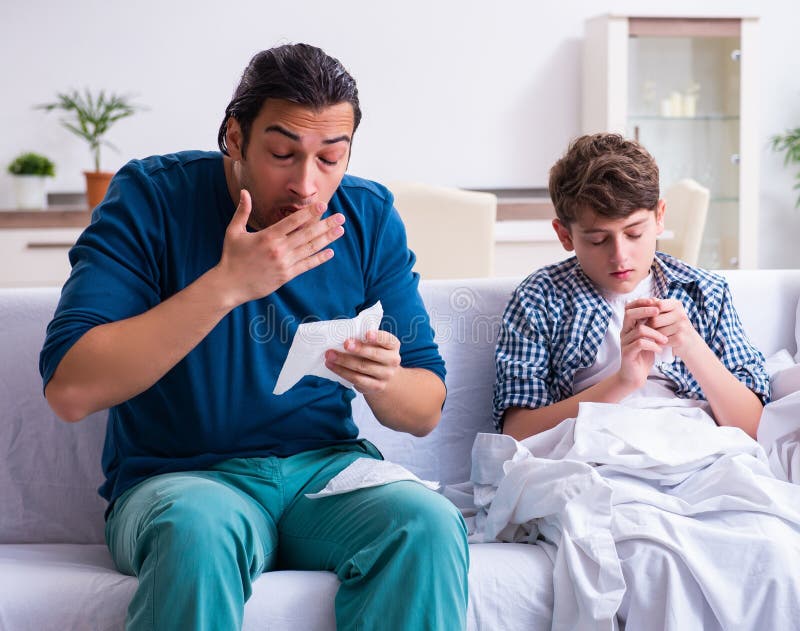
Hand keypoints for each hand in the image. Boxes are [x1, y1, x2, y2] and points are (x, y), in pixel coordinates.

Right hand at [216, 190, 345, 305]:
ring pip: (310, 248)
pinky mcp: (286, 275)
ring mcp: (284, 263)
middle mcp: (279, 249)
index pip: (293, 221)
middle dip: (326, 224)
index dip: (310, 212)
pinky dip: (319, 258)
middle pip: (308, 234)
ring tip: (340, 230)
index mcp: (268, 236)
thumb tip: (245, 192)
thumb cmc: (231, 257)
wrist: (230, 285)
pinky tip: (330, 252)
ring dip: (327, 239)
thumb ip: (242, 211)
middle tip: (341, 217)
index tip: (323, 205)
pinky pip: (306, 265)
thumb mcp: (234, 231)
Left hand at [324, 329, 401, 394]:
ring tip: (330, 355)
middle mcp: (393, 360)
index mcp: (393, 345)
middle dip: (358, 349)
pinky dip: (342, 372)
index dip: (377, 337)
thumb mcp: (377, 345)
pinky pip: (356, 379)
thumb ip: (365, 339)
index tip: (367, 334)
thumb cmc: (375, 355)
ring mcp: (385, 375)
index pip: (387, 340)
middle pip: (374, 354)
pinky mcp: (376, 386)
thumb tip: (342, 334)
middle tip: (345, 344)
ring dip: (344, 360)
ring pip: (362, 367)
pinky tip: (331, 366)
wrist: (386, 379)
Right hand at [618, 298, 668, 390]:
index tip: (655, 301)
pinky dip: (652, 345)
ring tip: (664, 340)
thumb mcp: (649, 338)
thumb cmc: (644, 355)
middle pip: (629, 314)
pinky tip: (659, 349)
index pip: (629, 308)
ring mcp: (624, 342)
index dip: (640, 302)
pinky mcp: (627, 353)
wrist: (635, 376)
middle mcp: (624, 332)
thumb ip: (651, 326)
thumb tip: (660, 309)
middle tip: (658, 312)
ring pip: (639, 330)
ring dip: (655, 333)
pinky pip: (640, 343)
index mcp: (629, 327)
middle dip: (645, 310)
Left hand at [648, 298, 700, 358]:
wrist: (691, 342)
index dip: (649, 312)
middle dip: (650, 326)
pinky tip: (663, 342)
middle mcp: (681, 314)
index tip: (647, 317)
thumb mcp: (667, 312)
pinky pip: (661, 341)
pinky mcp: (680, 339)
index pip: (657, 305)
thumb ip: (655, 306)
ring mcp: (682, 327)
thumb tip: (640, 301)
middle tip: (652, 329)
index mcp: (676, 305)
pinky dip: (659, 343)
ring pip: (657, 332)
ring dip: (654, 335)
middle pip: (654, 320)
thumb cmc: (673, 325)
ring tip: (659, 335)